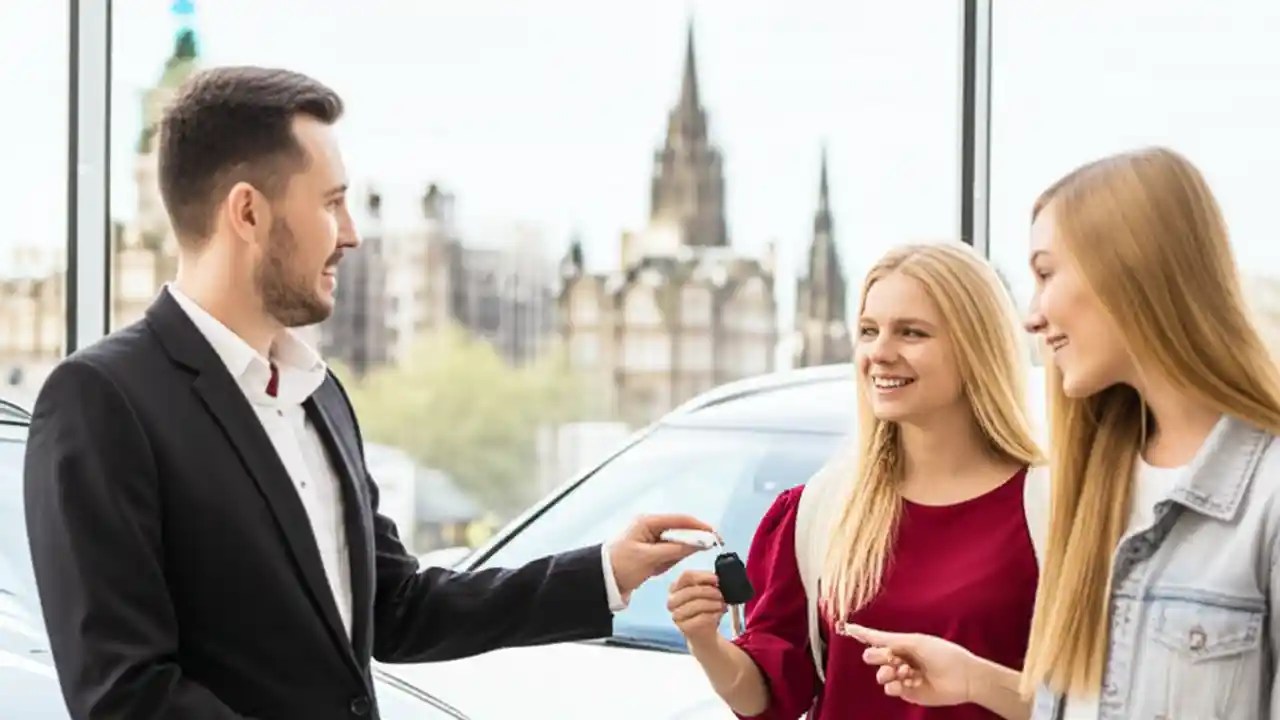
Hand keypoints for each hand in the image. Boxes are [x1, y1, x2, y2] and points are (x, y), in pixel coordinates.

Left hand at [607, 514, 715, 598]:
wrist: (602, 581)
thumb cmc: (621, 565)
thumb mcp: (650, 558)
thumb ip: (675, 550)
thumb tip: (698, 544)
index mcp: (648, 522)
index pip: (681, 520)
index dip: (700, 527)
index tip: (715, 536)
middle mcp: (650, 527)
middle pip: (679, 532)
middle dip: (685, 546)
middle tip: (691, 558)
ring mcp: (650, 539)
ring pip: (675, 546)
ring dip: (672, 558)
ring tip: (656, 567)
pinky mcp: (650, 551)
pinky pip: (667, 555)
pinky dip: (665, 563)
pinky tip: (653, 570)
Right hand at [667, 570, 726, 648]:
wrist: (703, 634)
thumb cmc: (703, 609)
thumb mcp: (704, 593)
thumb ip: (706, 584)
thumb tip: (714, 580)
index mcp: (675, 588)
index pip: (686, 576)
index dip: (703, 576)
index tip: (716, 579)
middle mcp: (672, 601)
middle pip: (691, 590)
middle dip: (710, 592)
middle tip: (720, 595)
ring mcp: (676, 615)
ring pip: (697, 605)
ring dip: (714, 604)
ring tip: (721, 606)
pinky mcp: (684, 628)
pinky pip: (702, 618)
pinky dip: (714, 615)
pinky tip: (717, 615)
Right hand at [844, 624, 977, 706]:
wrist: (964, 677)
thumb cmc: (943, 654)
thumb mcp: (915, 642)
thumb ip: (890, 640)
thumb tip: (868, 636)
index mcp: (903, 643)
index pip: (879, 638)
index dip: (863, 634)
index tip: (845, 628)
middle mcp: (901, 659)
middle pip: (876, 657)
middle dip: (877, 656)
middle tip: (888, 658)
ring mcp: (904, 677)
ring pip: (881, 675)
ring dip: (887, 672)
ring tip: (902, 672)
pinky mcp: (909, 693)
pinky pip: (891, 689)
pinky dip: (895, 686)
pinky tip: (908, 682)